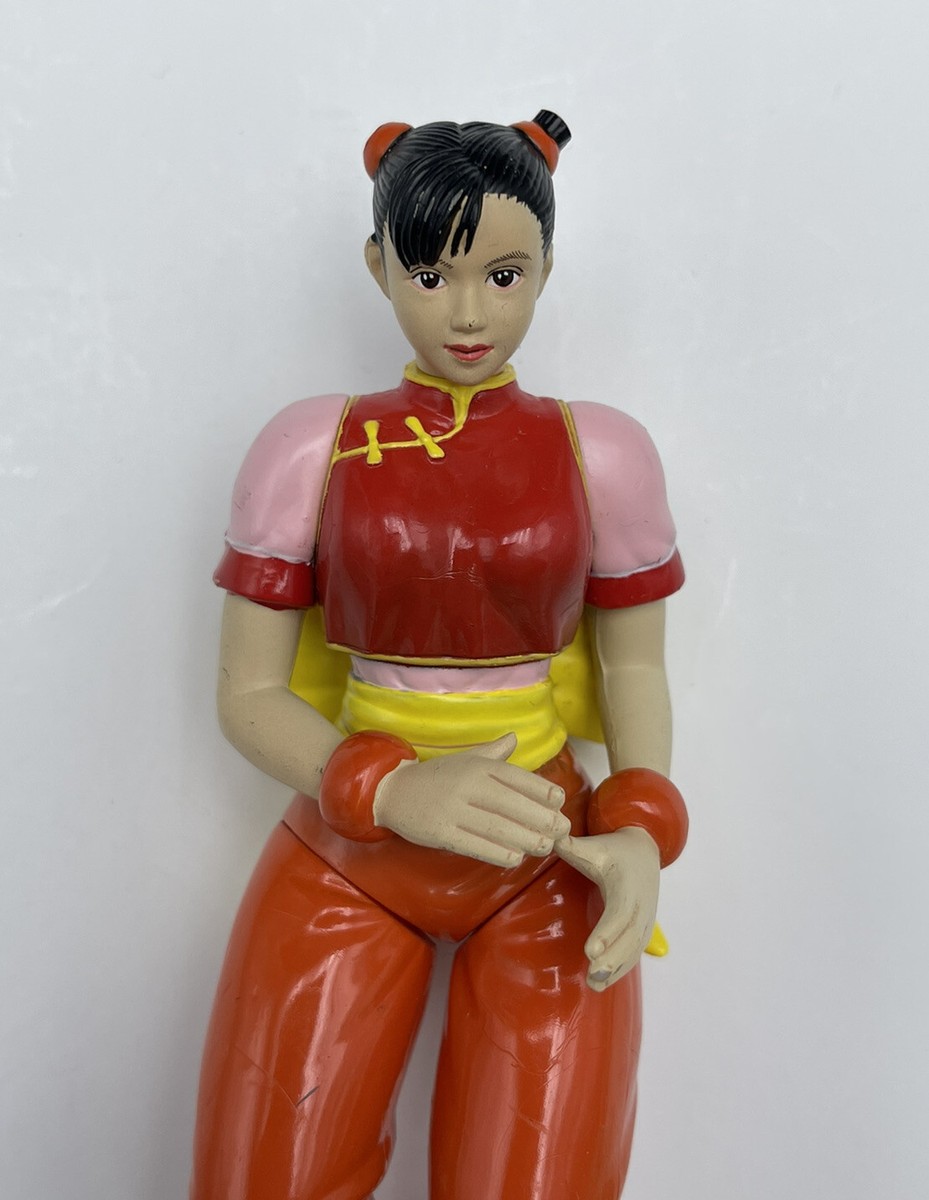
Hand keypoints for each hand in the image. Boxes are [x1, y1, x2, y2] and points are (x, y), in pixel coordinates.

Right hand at [373, 733, 570, 866]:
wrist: (392, 791)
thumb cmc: (436, 776)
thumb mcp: (464, 759)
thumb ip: (493, 753)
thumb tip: (514, 737)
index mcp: (476, 766)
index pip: (515, 776)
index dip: (540, 789)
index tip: (560, 800)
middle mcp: (466, 784)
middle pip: (510, 803)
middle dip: (540, 818)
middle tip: (562, 830)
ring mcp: (452, 809)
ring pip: (495, 826)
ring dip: (524, 838)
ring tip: (545, 847)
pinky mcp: (439, 832)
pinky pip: (472, 844)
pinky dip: (495, 852)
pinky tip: (514, 858)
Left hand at [555, 827, 659, 990]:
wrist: (645, 851)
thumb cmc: (615, 850)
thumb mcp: (595, 846)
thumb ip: (572, 846)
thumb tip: (548, 839)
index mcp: (627, 887)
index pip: (619, 914)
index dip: (606, 934)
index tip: (590, 950)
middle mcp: (640, 907)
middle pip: (629, 938)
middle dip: (611, 959)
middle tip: (592, 975)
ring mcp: (644, 920)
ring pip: (633, 950)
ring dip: (616, 969)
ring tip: (594, 984)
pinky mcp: (642, 929)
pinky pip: (634, 953)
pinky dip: (621, 969)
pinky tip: (602, 982)